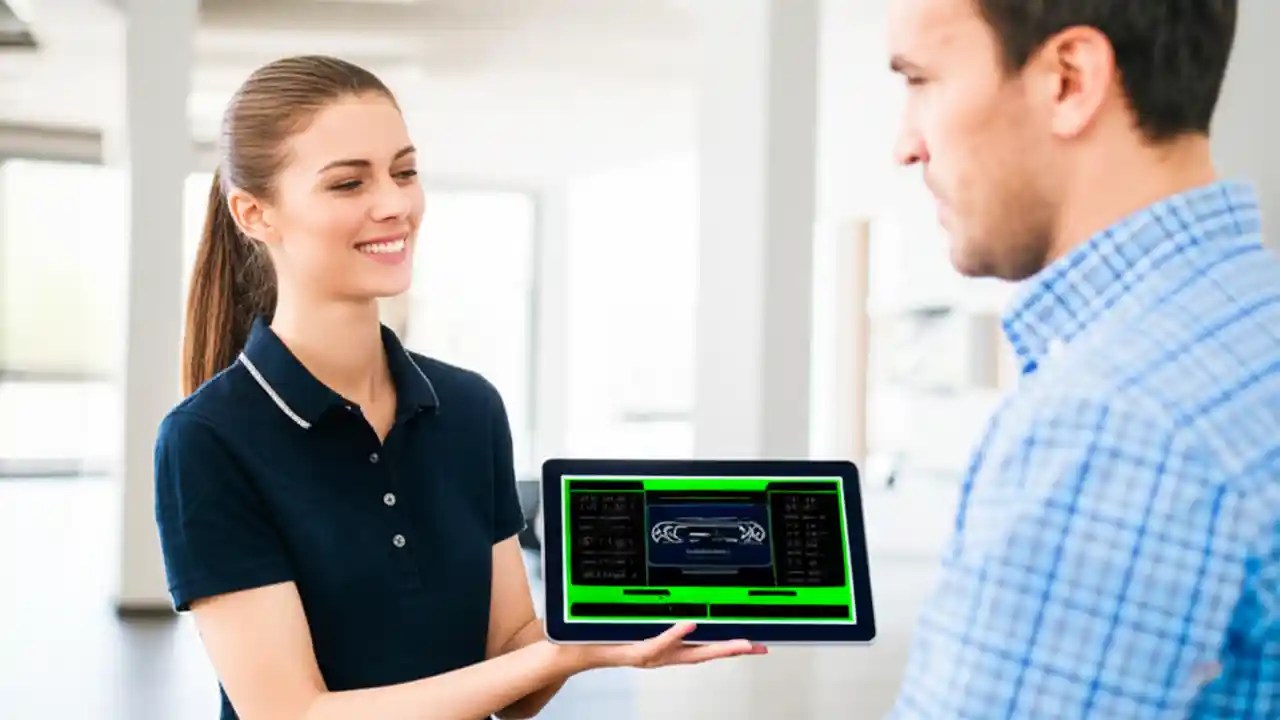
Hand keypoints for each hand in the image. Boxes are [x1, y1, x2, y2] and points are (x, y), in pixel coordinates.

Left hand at [564, 622, 766, 671]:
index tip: (757, 643)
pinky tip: (691, 624)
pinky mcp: (638, 652)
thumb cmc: (610, 637)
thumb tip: (681, 600)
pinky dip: (676, 634)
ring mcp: (654, 654)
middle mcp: (666, 654)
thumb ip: (659, 615)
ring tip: (738, 643)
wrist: (580, 650)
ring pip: (691, 653)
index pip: (708, 646)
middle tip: (757, 646)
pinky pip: (660, 642)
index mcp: (670, 647)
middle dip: (734, 650)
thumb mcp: (640, 622)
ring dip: (715, 647)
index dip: (733, 645)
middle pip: (708, 653)